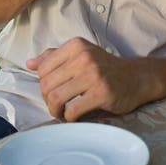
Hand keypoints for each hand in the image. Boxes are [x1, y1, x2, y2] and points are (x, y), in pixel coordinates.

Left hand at [26, 38, 144, 120]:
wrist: (136, 77)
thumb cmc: (105, 68)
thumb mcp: (81, 54)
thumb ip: (55, 57)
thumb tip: (30, 63)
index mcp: (75, 45)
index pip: (43, 69)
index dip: (44, 85)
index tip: (53, 92)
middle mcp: (83, 56)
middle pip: (47, 85)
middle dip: (48, 100)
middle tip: (57, 107)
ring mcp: (93, 74)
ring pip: (56, 98)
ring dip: (55, 111)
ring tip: (62, 114)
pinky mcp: (102, 92)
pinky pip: (73, 110)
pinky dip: (69, 118)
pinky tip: (75, 117)